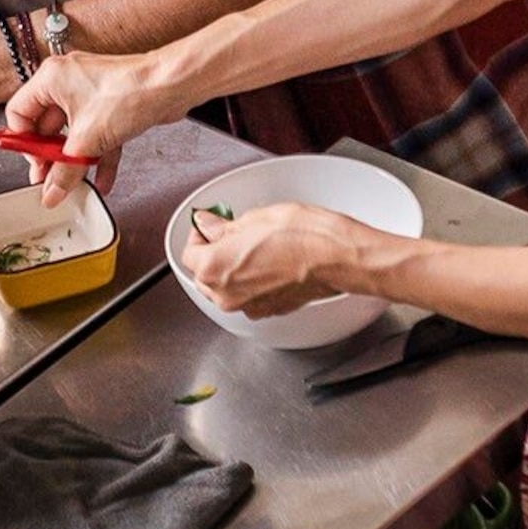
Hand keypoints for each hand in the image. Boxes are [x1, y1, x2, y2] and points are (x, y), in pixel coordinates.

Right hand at [7, 49, 182, 206]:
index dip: (24, 142)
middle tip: (51, 179)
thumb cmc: (130, 91)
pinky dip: (97, 154)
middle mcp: (67, 81)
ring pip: (74, 132)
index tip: (34, 164)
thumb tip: (52, 190)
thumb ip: (64, 170)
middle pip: (46, 125)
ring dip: (76, 159)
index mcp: (50, 79)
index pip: (19, 113)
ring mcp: (90, 92)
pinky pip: (95, 132)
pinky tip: (102, 178)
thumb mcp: (87, 139)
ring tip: (75, 183)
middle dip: (52, 157)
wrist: (170, 86)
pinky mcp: (110, 103)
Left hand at [179, 203, 362, 318]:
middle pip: (204, 276)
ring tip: (251, 247)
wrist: (339, 258)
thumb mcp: (253, 218)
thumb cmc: (302, 236)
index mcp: (215, 268)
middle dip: (211, 255)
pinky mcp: (270, 311)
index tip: (208, 225)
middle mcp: (227, 294)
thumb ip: (223, 227)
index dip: (198, 236)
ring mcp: (250, 306)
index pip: (188, 253)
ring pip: (226, 289)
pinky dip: (251, 283)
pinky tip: (266, 263)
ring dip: (231, 270)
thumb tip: (208, 225)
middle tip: (228, 234)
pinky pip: (248, 297)